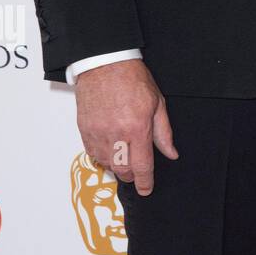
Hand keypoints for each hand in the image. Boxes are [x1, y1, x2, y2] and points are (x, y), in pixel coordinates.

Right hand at [75, 59, 176, 195]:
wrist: (105, 65)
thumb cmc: (132, 80)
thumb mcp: (158, 103)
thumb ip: (164, 133)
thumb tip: (171, 153)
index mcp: (137, 128)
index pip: (142, 166)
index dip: (146, 181)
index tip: (147, 189)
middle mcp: (116, 135)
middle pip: (123, 169)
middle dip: (132, 176)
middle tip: (138, 173)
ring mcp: (98, 134)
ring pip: (107, 164)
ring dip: (117, 167)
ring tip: (125, 158)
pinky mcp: (84, 131)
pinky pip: (92, 154)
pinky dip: (103, 157)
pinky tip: (111, 151)